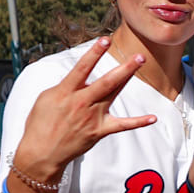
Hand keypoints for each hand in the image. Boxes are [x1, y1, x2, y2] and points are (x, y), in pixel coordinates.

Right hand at [12, 38, 155, 179]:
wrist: (41, 152)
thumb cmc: (40, 123)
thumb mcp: (46, 98)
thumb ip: (65, 86)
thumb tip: (80, 77)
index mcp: (65, 92)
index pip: (82, 68)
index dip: (94, 53)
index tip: (105, 40)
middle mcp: (81, 102)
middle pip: (106, 81)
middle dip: (123, 68)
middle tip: (138, 55)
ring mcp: (92, 117)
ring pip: (113, 94)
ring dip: (127, 78)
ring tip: (140, 63)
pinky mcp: (99, 131)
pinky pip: (122, 125)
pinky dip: (138, 122)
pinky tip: (153, 118)